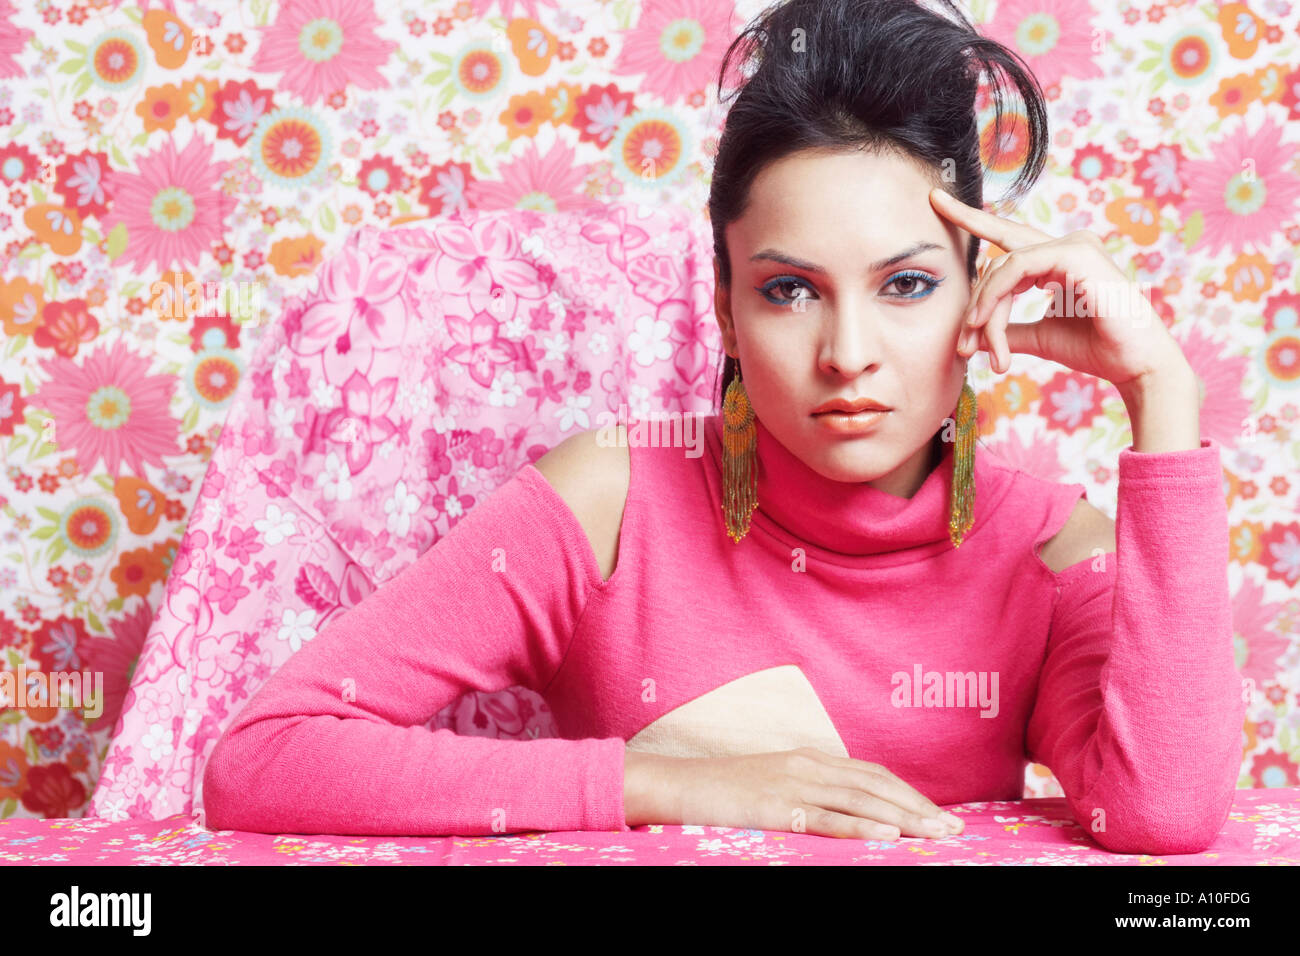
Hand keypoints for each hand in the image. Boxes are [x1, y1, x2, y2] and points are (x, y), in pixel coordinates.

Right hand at [658, 747, 964, 839]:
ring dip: (903, 818)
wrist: (676, 782)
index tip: (937, 814)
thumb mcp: (773, 782)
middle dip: (918, 807)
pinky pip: (825, 818)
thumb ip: (809, 790)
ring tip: (935, 834)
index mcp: (810, 759)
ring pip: (860, 801)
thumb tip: (845, 808)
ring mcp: (792, 785)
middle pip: (876, 785)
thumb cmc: (723, 789)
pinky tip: (886, 835)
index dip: (908, 793)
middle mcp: (808, 766)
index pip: (872, 774)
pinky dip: (859, 826)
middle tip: (955, 829)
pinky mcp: (776, 807)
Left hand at [929, 187, 1190, 389]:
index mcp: (1060, 259)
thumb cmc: (1098, 348)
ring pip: (1002, 268)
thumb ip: (1009, 328)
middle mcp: (1067, 245)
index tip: (938, 202)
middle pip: (998, 257)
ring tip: (975, 344)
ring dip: (983, 309)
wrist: (1135, 364)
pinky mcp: (1075, 254)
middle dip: (973, 298)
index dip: (972, 219)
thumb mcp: (1040, 336)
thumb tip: (974, 334)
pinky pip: (1016, 268)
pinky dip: (994, 296)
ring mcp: (1073, 245)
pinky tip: (983, 321)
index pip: (1008, 236)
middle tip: (962, 342)